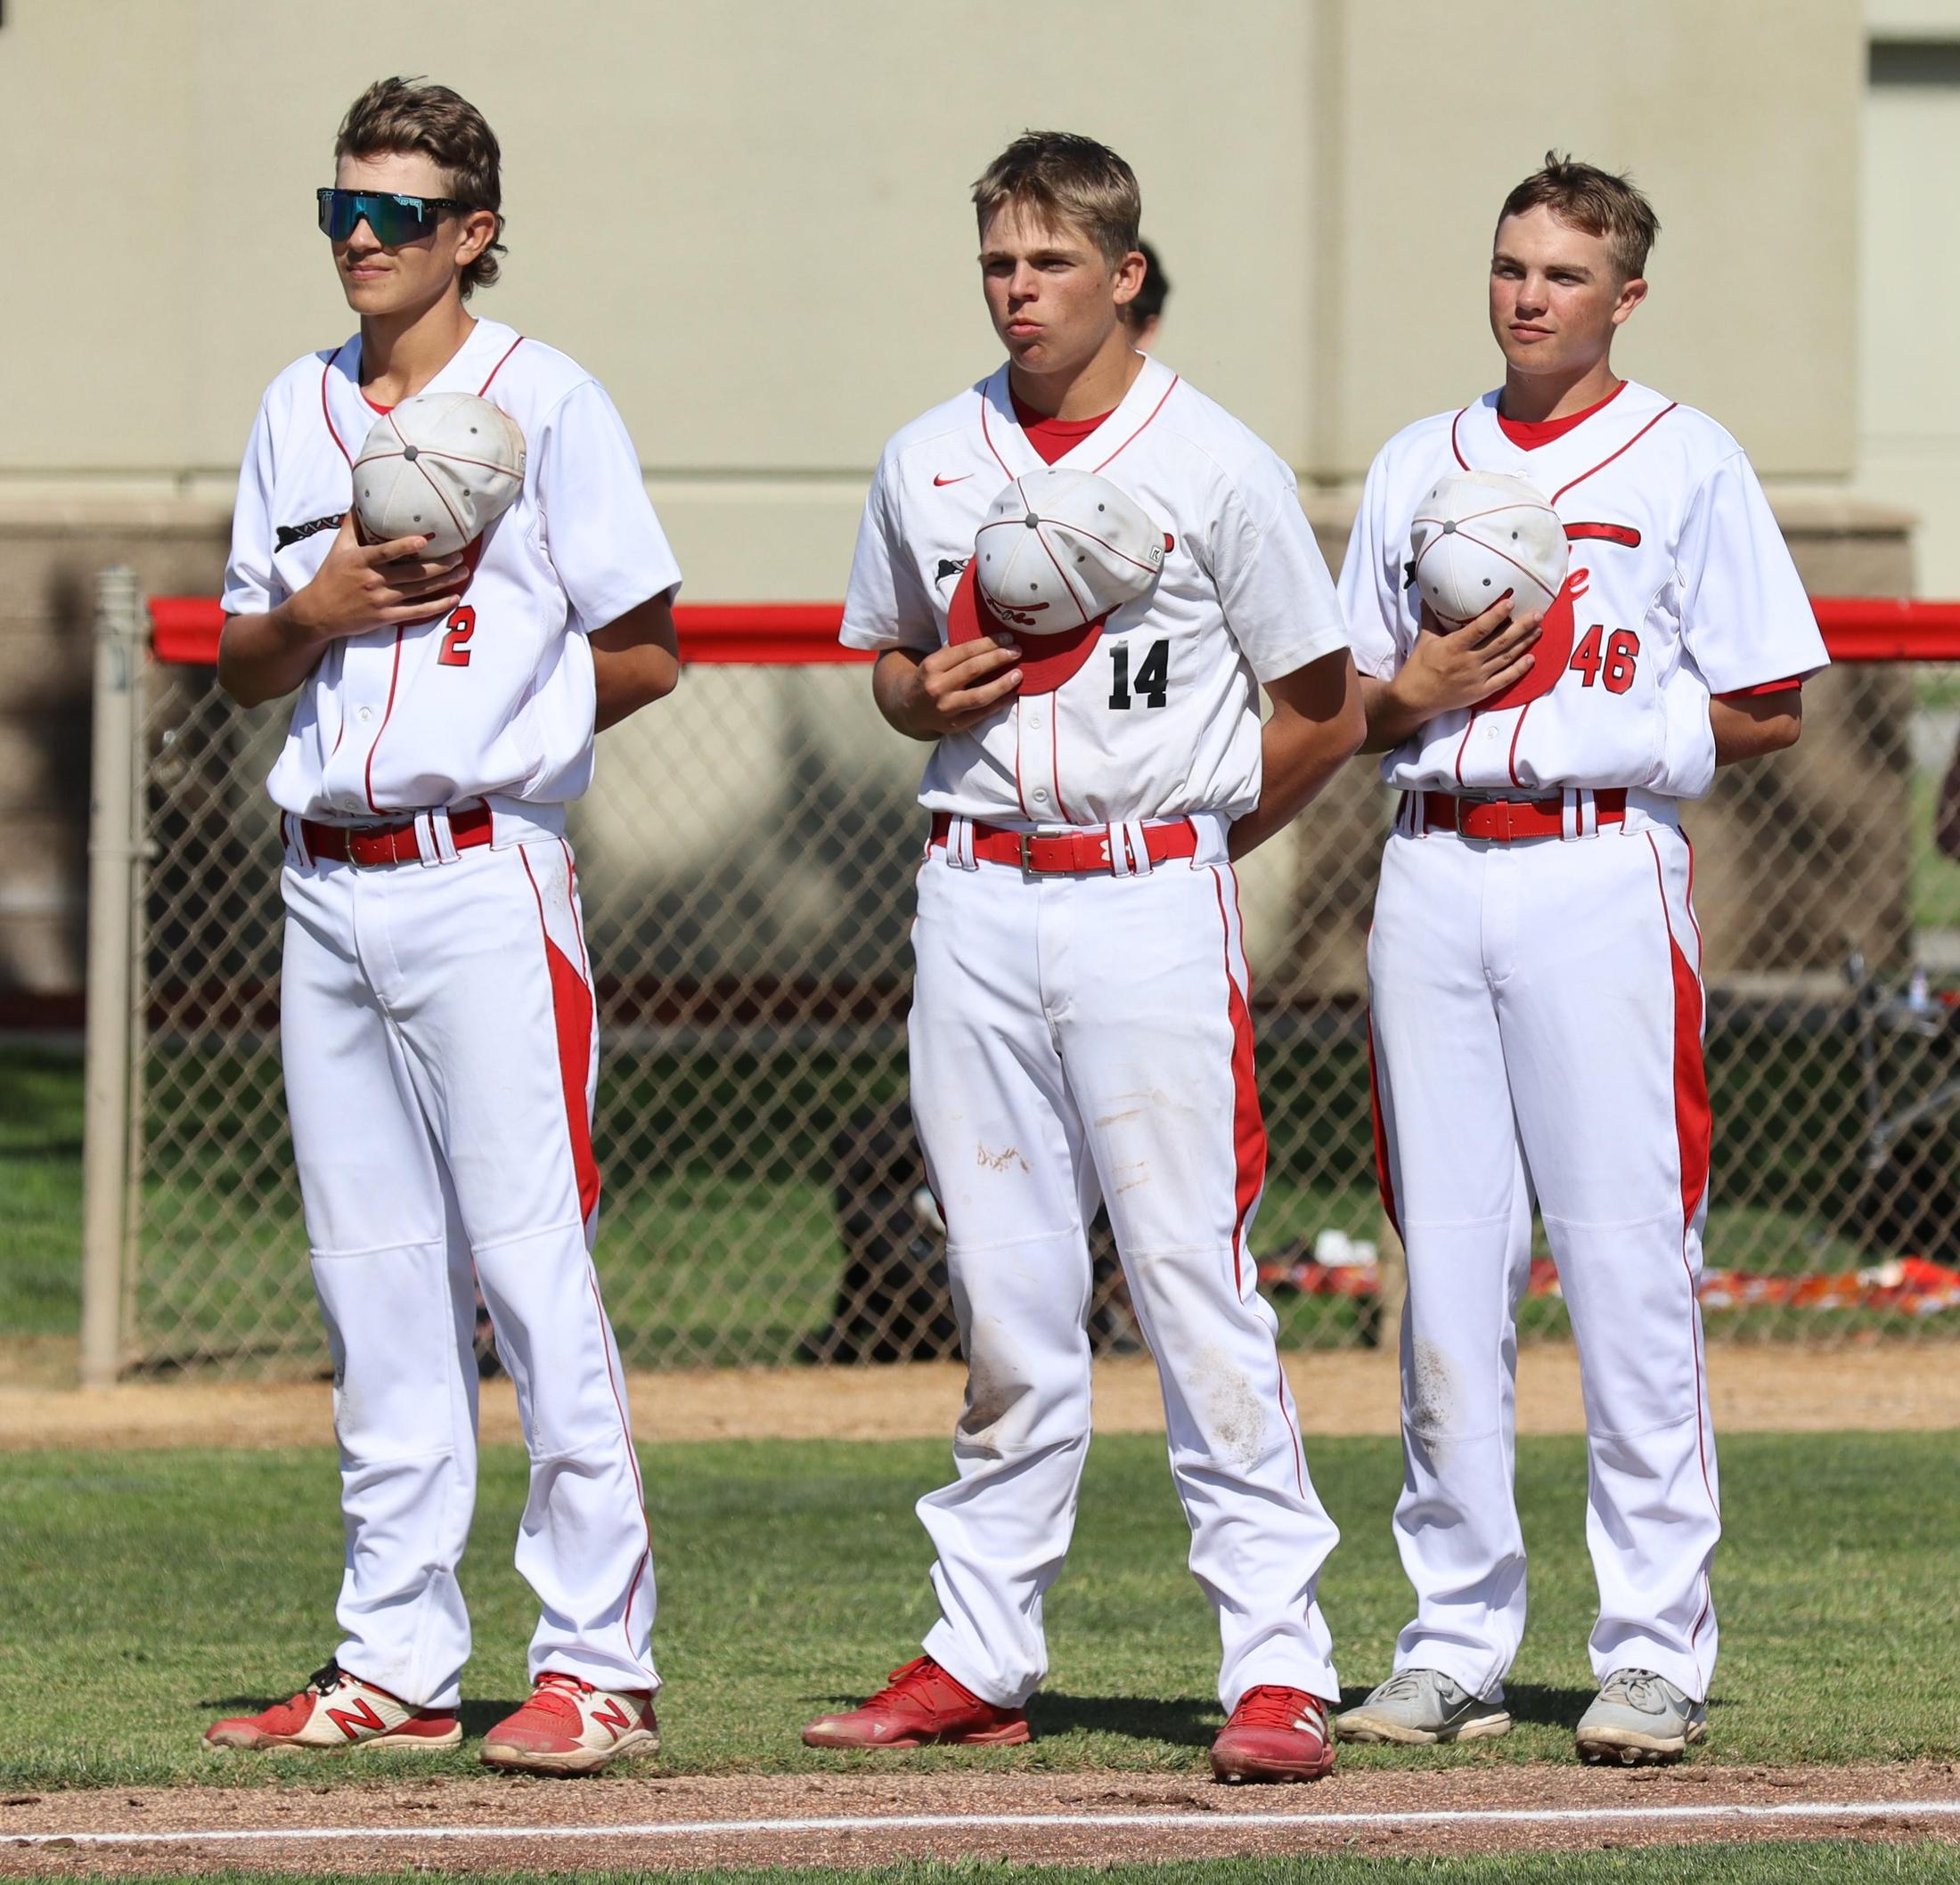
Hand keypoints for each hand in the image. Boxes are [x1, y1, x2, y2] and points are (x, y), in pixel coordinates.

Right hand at [285, 514, 465, 640]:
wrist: (318, 612)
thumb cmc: (331, 575)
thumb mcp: (339, 548)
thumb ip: (353, 525)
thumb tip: (360, 500)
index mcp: (361, 561)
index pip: (385, 553)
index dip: (404, 546)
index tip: (424, 539)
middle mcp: (373, 581)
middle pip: (413, 573)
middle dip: (440, 565)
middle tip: (460, 556)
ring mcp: (381, 601)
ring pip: (419, 591)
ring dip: (444, 582)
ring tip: (463, 572)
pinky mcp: (386, 617)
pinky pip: (417, 612)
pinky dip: (437, 606)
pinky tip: (453, 599)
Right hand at [896, 635, 1023, 734]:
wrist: (910, 708)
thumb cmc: (930, 679)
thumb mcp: (935, 661)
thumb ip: (957, 653)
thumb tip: (993, 640)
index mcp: (932, 666)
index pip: (965, 651)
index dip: (989, 643)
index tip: (1007, 637)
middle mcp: (937, 687)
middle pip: (974, 669)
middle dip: (998, 658)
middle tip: (1017, 651)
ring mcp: (946, 708)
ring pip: (980, 695)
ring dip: (1003, 683)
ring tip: (1018, 674)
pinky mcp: (954, 725)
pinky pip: (982, 714)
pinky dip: (1000, 704)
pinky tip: (1012, 695)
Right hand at [1394, 596, 1542, 719]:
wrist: (1415, 699)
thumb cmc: (1419, 667)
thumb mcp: (1424, 640)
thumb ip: (1431, 618)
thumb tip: (1429, 596)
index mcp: (1454, 647)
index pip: (1480, 629)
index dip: (1497, 615)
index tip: (1511, 602)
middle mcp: (1468, 662)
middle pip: (1501, 642)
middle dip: (1521, 627)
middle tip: (1538, 614)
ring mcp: (1477, 678)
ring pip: (1506, 658)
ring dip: (1524, 643)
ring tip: (1539, 630)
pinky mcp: (1481, 692)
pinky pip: (1504, 679)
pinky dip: (1519, 669)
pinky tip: (1531, 659)